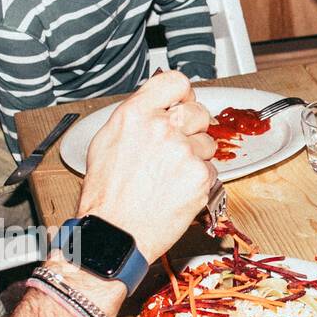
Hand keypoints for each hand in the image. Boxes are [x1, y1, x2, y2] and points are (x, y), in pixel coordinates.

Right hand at [76, 70, 216, 261]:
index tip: (181, 103)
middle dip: (192, 128)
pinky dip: (198, 180)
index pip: (176, 82)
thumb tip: (158, 103)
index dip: (182, 94)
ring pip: (207, 143)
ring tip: (168, 176)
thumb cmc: (106, 195)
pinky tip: (175, 190)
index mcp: (135, 115)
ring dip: (195, 157)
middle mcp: (161, 128)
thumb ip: (137, 117)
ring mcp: (183, 152)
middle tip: (173, 150)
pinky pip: (210, 169)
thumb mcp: (107, 142)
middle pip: (199, 112)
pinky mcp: (200, 175)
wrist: (114, 235)